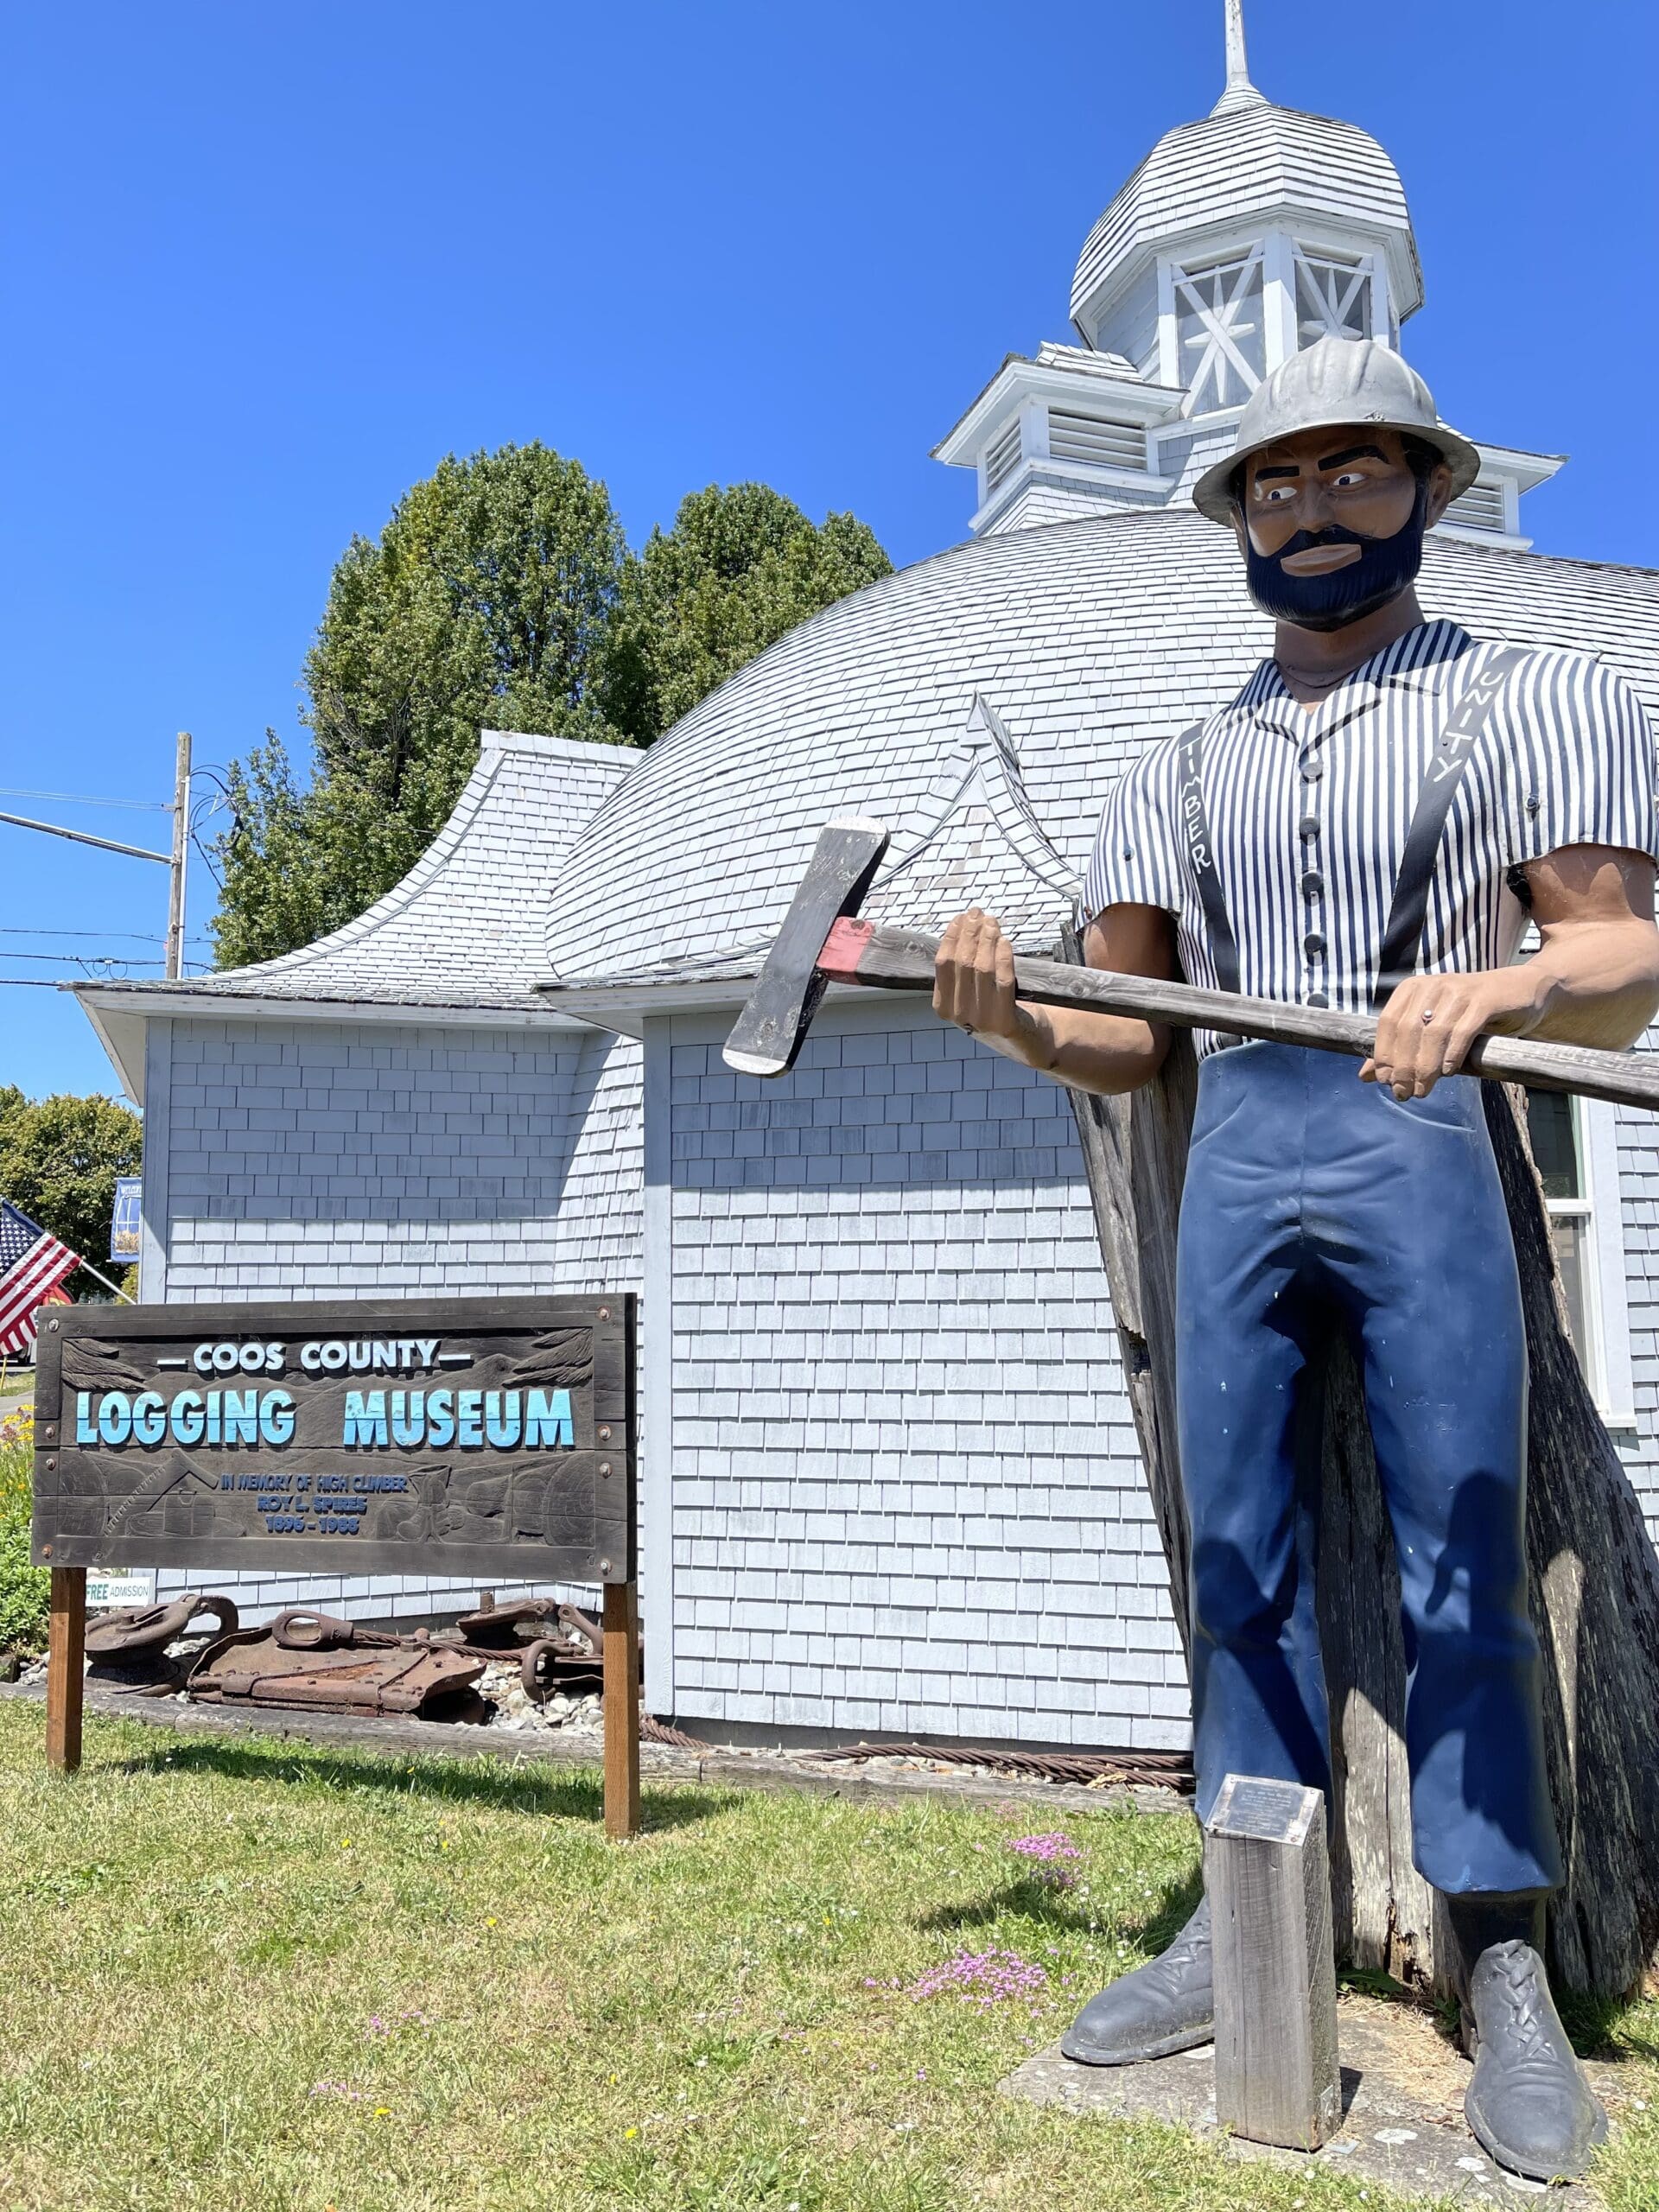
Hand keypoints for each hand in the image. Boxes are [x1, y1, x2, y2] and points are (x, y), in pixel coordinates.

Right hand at [933, 909, 1029, 1049]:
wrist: (1026, 1041)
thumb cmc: (997, 1009)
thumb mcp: (971, 992)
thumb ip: (963, 969)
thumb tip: (963, 927)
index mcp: (943, 1006)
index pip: (942, 963)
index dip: (952, 936)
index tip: (961, 918)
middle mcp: (958, 1015)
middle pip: (962, 962)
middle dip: (969, 932)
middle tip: (978, 913)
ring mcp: (980, 1020)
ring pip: (981, 968)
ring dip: (987, 939)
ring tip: (992, 923)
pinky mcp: (1004, 1022)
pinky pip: (1002, 981)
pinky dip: (1003, 957)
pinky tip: (1005, 942)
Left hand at [1361, 968, 1546, 1098]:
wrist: (1522, 990)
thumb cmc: (1472, 1013)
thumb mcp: (1433, 1027)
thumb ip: (1399, 1049)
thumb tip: (1365, 1075)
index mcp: (1413, 989)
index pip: (1388, 1022)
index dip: (1384, 1054)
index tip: (1385, 1081)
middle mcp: (1433, 985)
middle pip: (1408, 1030)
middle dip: (1403, 1066)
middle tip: (1404, 1092)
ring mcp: (1459, 990)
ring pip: (1434, 1033)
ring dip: (1425, 1066)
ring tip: (1423, 1089)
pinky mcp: (1485, 1000)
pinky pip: (1463, 1030)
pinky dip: (1453, 1054)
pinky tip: (1449, 1072)